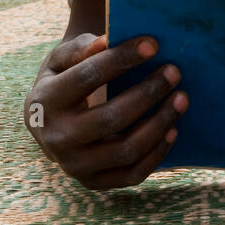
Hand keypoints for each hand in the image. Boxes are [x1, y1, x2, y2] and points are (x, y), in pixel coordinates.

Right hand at [23, 32, 188, 189]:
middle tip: (174, 72)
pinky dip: (157, 153)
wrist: (49, 124)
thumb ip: (81, 49)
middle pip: (111, 118)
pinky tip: (173, 129)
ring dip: (160, 123)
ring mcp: (74, 166)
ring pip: (126, 150)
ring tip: (181, 98)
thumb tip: (108, 41)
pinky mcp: (93, 183)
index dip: (122, 59)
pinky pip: (132, 174)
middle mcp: (56, 139)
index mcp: (43, 103)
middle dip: (148, 93)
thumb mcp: (61, 60)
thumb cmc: (62, 81)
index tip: (153, 44)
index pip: (88, 77)